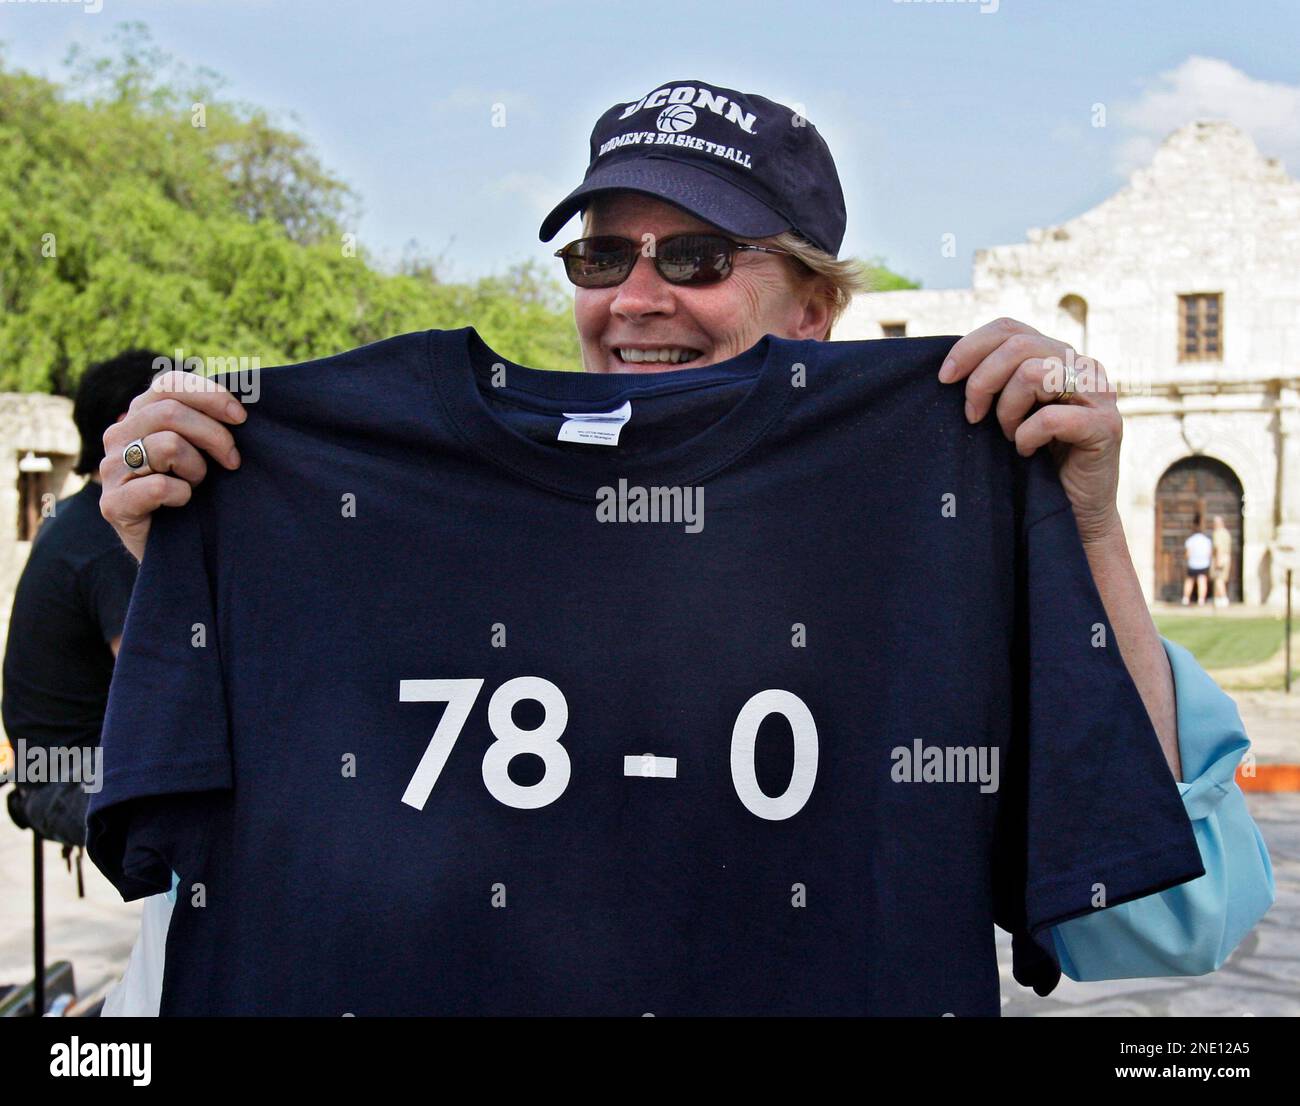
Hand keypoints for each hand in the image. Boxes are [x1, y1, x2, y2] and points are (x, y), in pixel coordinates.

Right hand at [100, 371, 246, 562]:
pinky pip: (159, 485)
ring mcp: (110, 469)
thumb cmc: (197, 494)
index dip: (210, 395)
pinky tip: (182, 503)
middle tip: (232, 461)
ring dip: (197, 469)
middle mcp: (118, 435)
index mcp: (140, 415)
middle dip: (215, 436)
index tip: (242, 418)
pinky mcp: (112, 503)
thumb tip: (239, 405)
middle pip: (171, 412)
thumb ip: (208, 421)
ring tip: (198, 485)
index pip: (169, 384)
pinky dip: (182, 495)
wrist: (176, 549)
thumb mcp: (203, 450)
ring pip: (167, 445)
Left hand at [938, 317, 1123, 543]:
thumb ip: (994, 382)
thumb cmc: (1031, 463)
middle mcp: (1082, 366)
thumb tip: (948, 366)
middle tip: (973, 417)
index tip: (944, 378)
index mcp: (1056, 357)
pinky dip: (1028, 436)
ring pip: (1035, 374)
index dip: (970, 347)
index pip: (1010, 328)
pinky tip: (1026, 451)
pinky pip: (1051, 417)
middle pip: (1019, 345)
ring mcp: (1100, 393)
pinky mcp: (1107, 425)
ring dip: (1008, 410)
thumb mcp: (1006, 412)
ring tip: (1008, 436)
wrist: (1070, 513)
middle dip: (982, 381)